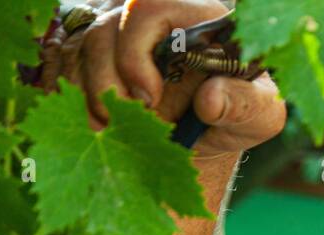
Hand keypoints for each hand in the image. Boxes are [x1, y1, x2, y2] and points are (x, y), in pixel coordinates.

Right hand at [36, 0, 284, 159]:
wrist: (208, 132)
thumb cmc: (239, 115)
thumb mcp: (260, 116)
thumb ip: (246, 105)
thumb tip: (211, 100)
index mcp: (198, 17)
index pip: (150, 6)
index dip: (137, 52)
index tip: (147, 98)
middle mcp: (154, 14)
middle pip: (106, 27)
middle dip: (108, 79)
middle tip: (124, 119)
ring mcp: (120, 26)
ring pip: (80, 43)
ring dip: (88, 90)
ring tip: (110, 126)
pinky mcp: (97, 46)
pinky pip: (62, 58)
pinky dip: (72, 91)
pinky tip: (94, 119)